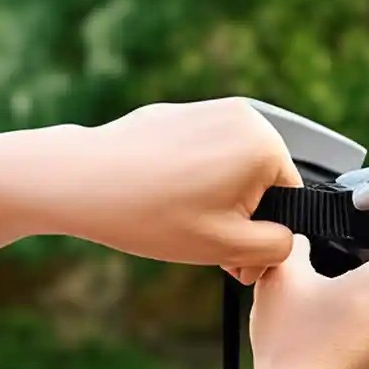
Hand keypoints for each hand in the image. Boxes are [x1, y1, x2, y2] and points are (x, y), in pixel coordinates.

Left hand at [46, 98, 300, 282]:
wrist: (78, 179)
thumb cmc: (150, 212)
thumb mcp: (225, 247)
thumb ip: (274, 249)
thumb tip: (283, 242)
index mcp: (264, 145)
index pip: (290, 199)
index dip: (265, 236)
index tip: (233, 259)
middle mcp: (244, 117)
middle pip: (263, 180)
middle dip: (241, 216)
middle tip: (204, 243)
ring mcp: (210, 109)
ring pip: (234, 167)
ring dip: (218, 198)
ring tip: (179, 219)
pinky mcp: (180, 112)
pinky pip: (204, 152)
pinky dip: (193, 177)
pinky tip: (161, 197)